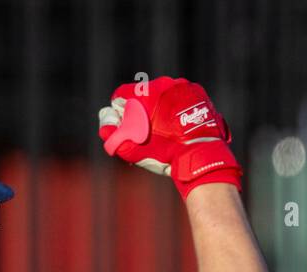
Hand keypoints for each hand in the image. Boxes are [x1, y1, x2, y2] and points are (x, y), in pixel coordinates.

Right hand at [98, 76, 242, 197]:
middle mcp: (162, 84)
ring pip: (163, 94)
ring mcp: (181, 86)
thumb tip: (104, 131)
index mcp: (144, 94)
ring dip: (161, 107)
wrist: (202, 154)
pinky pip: (181, 96)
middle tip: (148, 129)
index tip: (126, 123)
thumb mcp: (136, 149)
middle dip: (142, 110)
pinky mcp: (197, 91)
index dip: (121, 110)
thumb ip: (115, 138)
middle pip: (143, 94)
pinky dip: (178, 106)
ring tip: (168, 128)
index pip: (122, 95)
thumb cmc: (167, 152)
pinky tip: (181, 123)